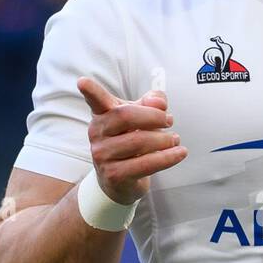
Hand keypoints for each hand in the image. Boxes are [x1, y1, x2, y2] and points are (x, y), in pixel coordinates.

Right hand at [77, 77, 186, 204]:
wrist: (120, 181)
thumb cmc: (130, 142)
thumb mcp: (141, 118)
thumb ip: (151, 103)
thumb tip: (159, 102)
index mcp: (102, 115)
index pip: (95, 100)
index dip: (90, 90)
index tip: (82, 82)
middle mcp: (97, 133)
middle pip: (126, 116)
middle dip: (153, 116)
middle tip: (169, 120)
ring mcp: (103, 155)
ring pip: (139, 141)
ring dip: (164, 139)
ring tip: (174, 139)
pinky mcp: (114, 175)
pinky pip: (146, 164)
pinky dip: (168, 157)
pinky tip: (180, 153)